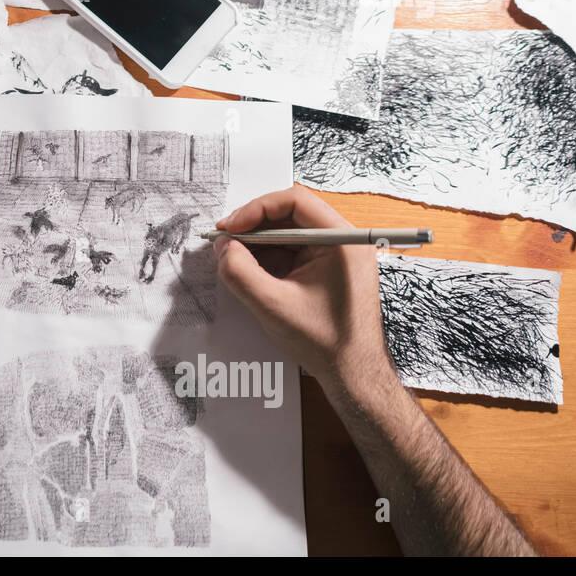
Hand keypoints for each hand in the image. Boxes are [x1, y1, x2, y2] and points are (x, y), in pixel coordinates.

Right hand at [212, 185, 392, 397]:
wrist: (353, 374)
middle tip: (224, 239)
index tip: (230, 227)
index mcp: (341, 241)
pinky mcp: (328, 268)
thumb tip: (222, 247)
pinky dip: (269, 256)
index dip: (256, 209)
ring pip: (289, 232)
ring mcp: (337, 254)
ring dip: (259, 242)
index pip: (295, 201)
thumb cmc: (325, 342)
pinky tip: (250, 270)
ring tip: (232, 257)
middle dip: (253, 226)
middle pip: (291, 213)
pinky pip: (294, 250)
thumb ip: (240, 272)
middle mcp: (343, 241)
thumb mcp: (272, 305)